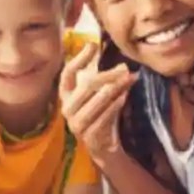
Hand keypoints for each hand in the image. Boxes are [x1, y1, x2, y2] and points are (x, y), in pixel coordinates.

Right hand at [60, 42, 135, 162]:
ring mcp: (76, 124)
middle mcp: (67, 109)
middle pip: (86, 87)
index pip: (67, 74)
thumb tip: (127, 68)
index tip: (93, 45)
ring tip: (124, 80)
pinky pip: (101, 119)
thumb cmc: (102, 117)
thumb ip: (113, 82)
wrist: (105, 148)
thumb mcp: (105, 97)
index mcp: (66, 97)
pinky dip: (113, 107)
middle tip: (124, 68)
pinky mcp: (88, 137)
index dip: (79, 59)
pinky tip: (123, 98)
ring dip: (110, 90)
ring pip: (93, 103)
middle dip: (106, 75)